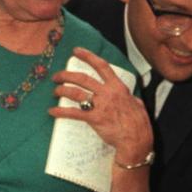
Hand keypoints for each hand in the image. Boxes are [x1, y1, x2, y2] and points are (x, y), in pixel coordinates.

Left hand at [50, 47, 152, 165]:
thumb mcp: (138, 105)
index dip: (88, 56)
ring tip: (55, 91)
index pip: (101, 66)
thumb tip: (129, 96)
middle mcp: (107, 93)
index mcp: (118, 87)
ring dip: (62, 90)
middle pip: (82, 78)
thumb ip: (130, 98)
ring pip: (76, 92)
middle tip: (57, 76)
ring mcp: (100, 105)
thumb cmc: (139, 125)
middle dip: (66, 75)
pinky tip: (52, 111)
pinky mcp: (94, 118)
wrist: (136, 140)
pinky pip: (73, 112)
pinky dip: (61, 111)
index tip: (76, 51)